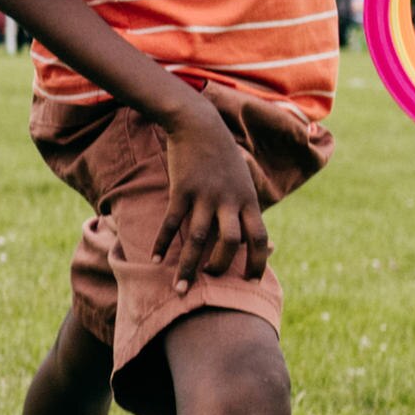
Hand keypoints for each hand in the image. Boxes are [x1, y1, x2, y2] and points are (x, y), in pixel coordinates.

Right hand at [155, 94, 271, 280]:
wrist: (200, 125)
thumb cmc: (222, 156)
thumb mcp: (242, 180)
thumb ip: (245, 208)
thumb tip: (247, 237)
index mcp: (248, 200)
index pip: (259, 238)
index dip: (257, 262)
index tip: (250, 281)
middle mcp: (230, 201)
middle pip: (230, 243)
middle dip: (220, 267)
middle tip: (210, 281)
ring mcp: (205, 196)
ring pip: (199, 239)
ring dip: (189, 267)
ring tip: (180, 288)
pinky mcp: (182, 190)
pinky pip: (172, 222)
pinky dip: (164, 243)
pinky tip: (155, 259)